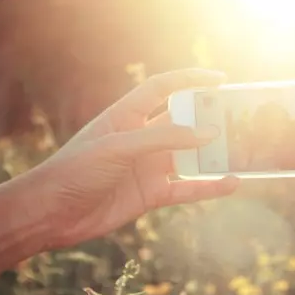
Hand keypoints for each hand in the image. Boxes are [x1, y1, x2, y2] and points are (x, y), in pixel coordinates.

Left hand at [19, 69, 239, 248]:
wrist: (50, 213)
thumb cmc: (75, 170)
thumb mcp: (119, 146)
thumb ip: (164, 139)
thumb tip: (208, 134)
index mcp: (126, 115)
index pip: (163, 88)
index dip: (190, 80)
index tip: (221, 80)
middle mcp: (140, 138)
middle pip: (183, 122)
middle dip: (209, 119)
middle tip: (240, 118)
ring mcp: (147, 166)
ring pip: (189, 156)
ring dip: (213, 154)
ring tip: (243, 150)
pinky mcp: (151, 194)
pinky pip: (187, 188)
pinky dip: (209, 187)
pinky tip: (231, 183)